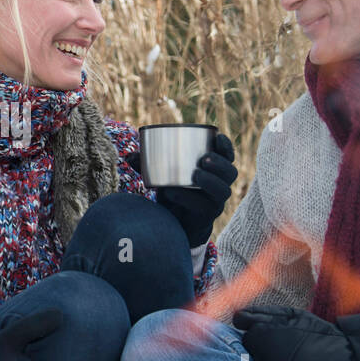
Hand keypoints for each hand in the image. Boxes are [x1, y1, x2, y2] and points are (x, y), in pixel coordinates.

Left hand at [126, 133, 236, 247]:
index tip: (217, 136)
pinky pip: (203, 208)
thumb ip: (146, 166)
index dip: (227, 146)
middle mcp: (219, 186)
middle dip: (220, 164)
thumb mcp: (162, 176)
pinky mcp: (205, 218)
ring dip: (211, 181)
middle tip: (204, 159)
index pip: (228, 157)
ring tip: (196, 174)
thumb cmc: (172, 192)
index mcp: (213, 172)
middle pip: (230, 173)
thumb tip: (129, 157)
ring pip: (222, 191)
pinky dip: (187, 198)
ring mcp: (215, 203)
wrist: (173, 223)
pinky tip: (174, 191)